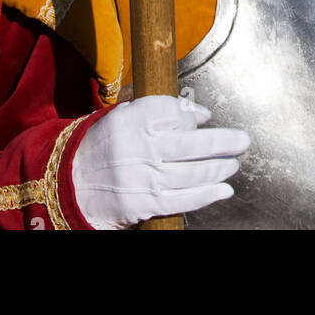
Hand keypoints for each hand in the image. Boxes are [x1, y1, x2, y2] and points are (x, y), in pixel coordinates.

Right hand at [70, 93, 249, 228]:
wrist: (72, 180)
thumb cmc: (105, 144)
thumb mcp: (126, 116)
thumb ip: (163, 111)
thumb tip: (201, 115)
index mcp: (132, 120)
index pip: (172, 112)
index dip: (193, 115)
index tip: (207, 117)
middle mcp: (139, 148)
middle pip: (190, 144)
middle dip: (222, 143)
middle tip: (242, 141)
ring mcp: (143, 178)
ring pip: (191, 174)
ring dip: (218, 169)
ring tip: (233, 164)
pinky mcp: (144, 203)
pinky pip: (183, 199)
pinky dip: (207, 195)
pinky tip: (223, 189)